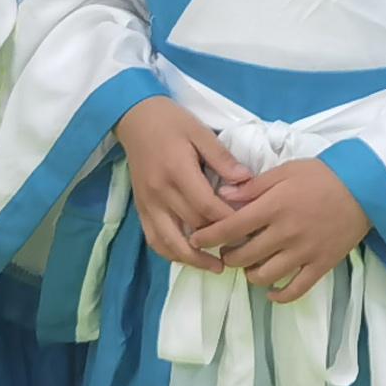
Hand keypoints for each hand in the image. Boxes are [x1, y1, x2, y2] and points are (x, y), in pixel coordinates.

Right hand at [114, 98, 246, 268]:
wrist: (135, 118)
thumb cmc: (171, 122)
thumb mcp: (200, 132)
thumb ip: (221, 158)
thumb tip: (246, 181)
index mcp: (177, 172)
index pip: (207, 207)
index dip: (229, 221)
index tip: (251, 229)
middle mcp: (160, 193)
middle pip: (192, 227)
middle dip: (218, 241)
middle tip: (243, 250)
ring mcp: (147, 204)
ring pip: (169, 242)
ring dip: (192, 259)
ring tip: (216, 268)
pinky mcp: (140, 208)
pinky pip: (154, 239)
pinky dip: (171, 252)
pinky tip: (189, 258)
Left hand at [198, 156, 372, 301]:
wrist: (365, 186)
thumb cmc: (322, 175)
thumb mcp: (285, 171)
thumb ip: (253, 187)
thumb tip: (223, 197)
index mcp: (274, 207)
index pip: (231, 228)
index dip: (208, 237)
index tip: (196, 240)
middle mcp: (285, 233)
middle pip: (243, 257)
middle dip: (228, 256)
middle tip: (228, 250)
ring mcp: (304, 252)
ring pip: (264, 276)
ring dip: (250, 274)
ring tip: (250, 265)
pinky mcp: (321, 265)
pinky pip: (295, 290)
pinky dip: (278, 295)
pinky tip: (270, 291)